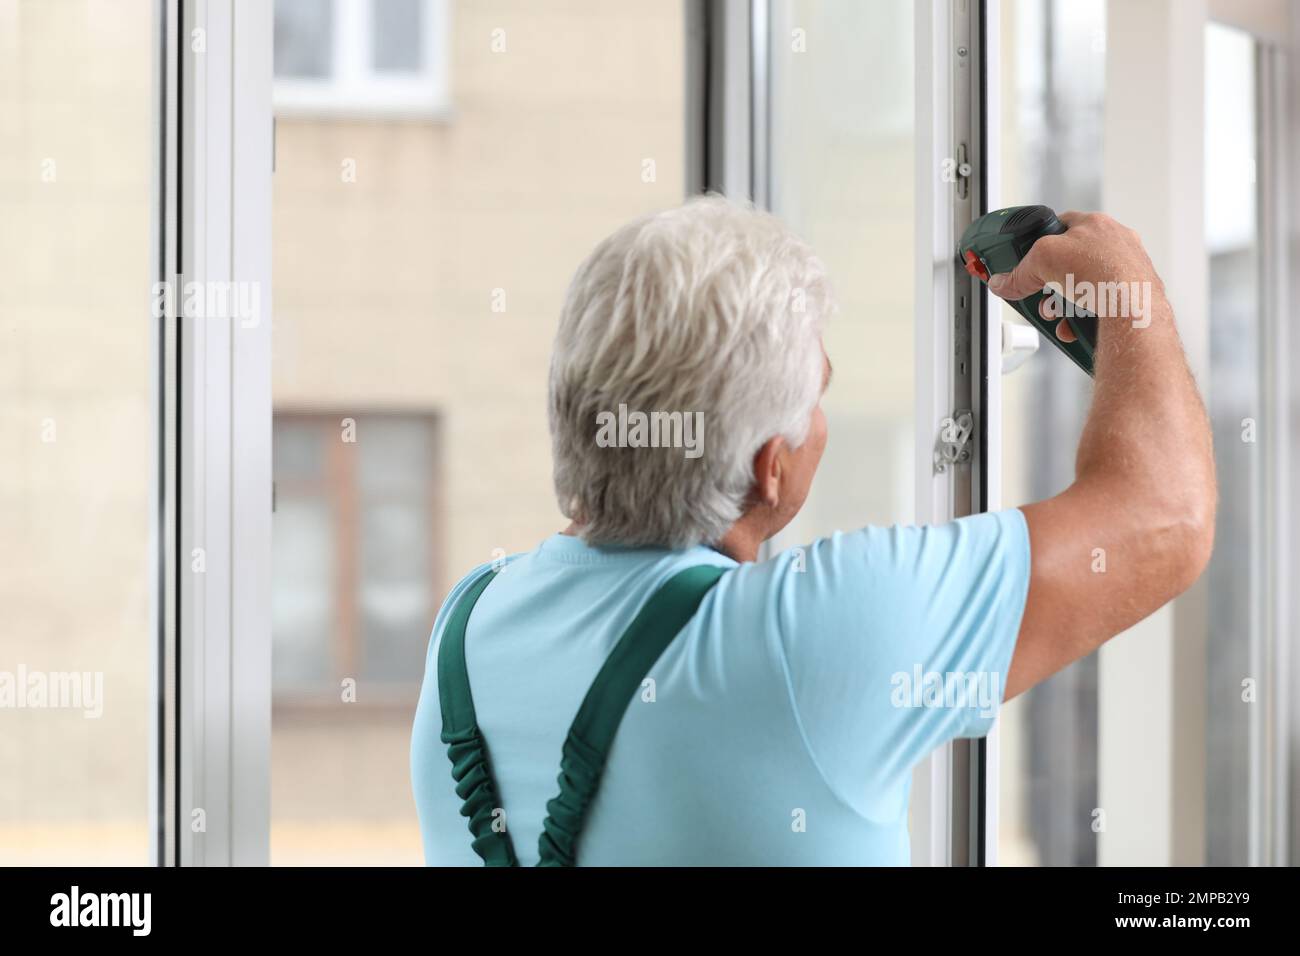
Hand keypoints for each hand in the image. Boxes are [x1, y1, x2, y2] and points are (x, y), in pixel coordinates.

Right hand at [986, 211, 1163, 340]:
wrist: (1133, 305)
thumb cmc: (1101, 270)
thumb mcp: (1041, 261)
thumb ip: (1018, 273)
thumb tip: (1003, 283)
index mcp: (1096, 224)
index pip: (1061, 225)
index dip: (1041, 242)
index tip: (1029, 258)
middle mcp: (1116, 243)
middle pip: (1070, 262)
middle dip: (1051, 283)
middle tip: (1041, 296)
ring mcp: (1127, 268)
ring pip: (1085, 287)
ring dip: (1065, 304)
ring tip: (1058, 315)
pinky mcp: (1133, 294)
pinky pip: (1100, 306)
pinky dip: (1084, 318)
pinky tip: (1076, 327)